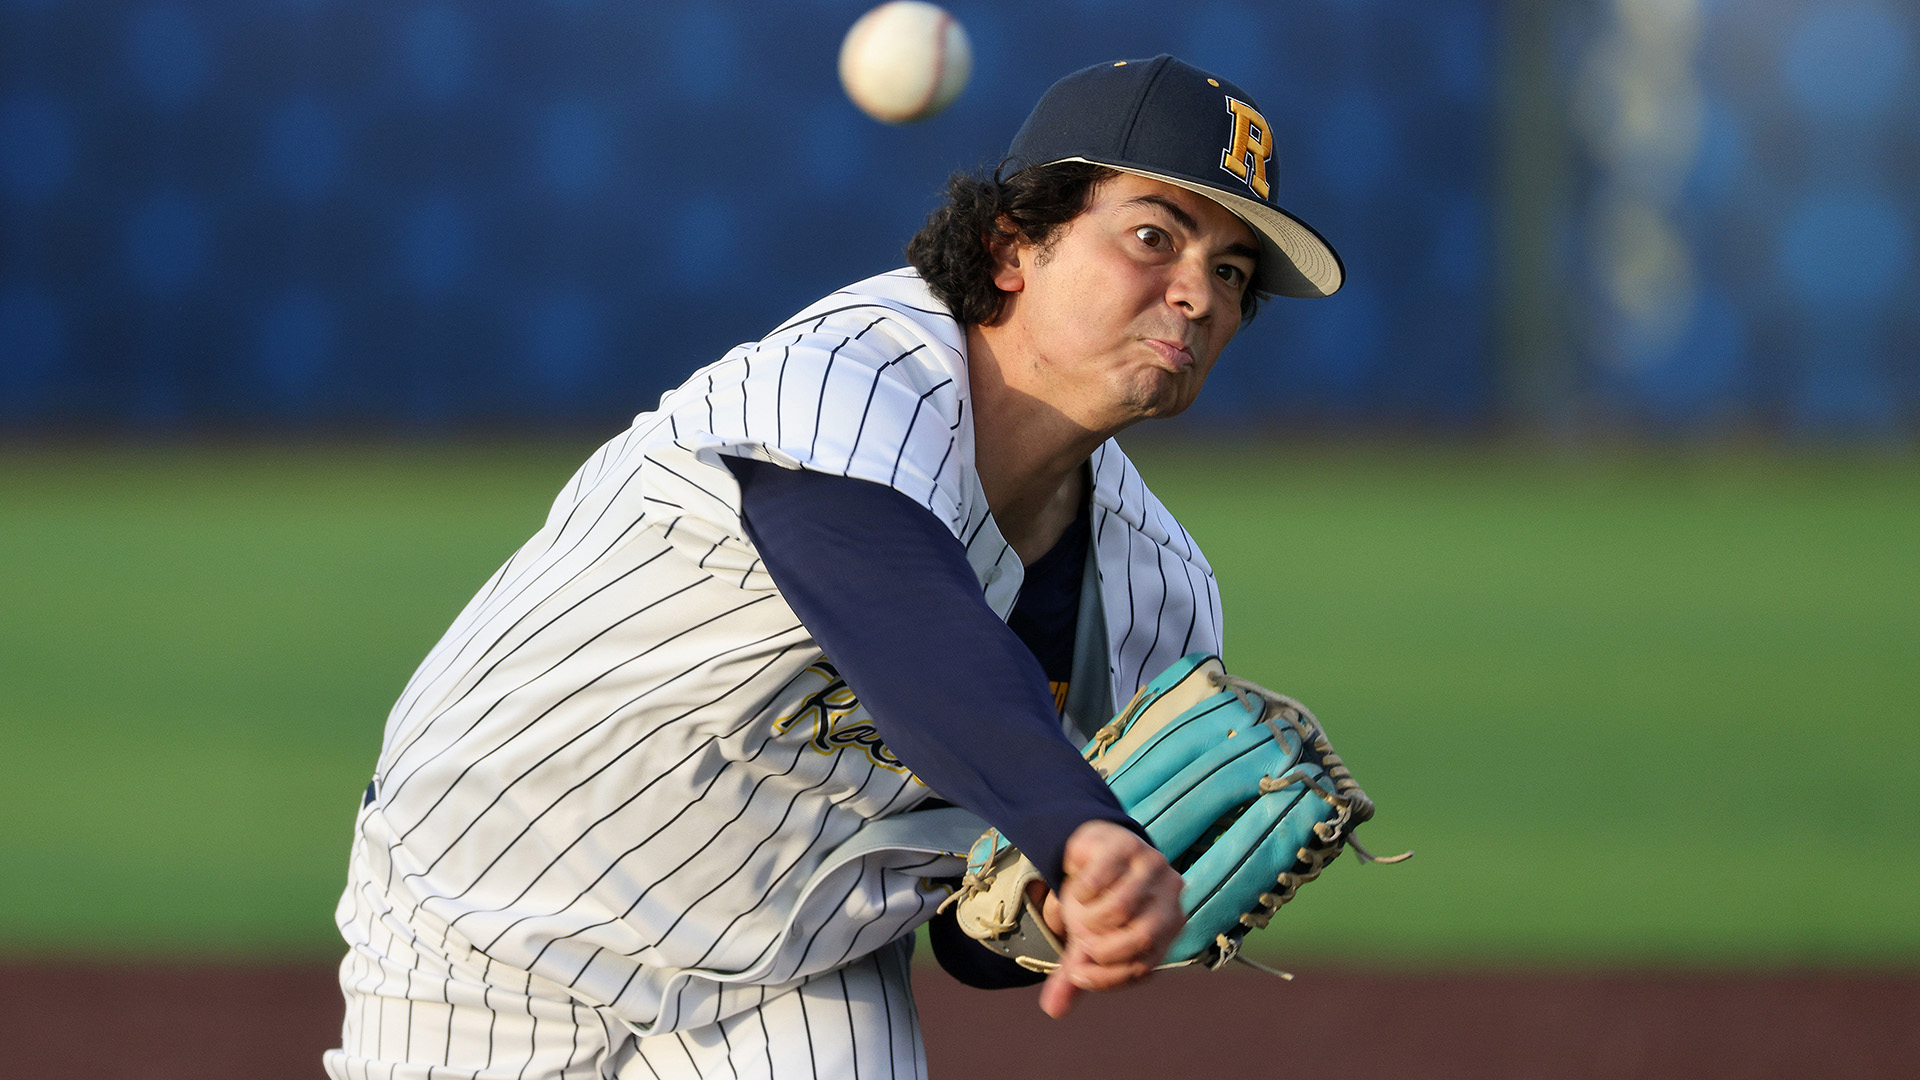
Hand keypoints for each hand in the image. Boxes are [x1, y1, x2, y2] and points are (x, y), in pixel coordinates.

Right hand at [1033, 820, 1184, 1018]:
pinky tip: (1078, 888)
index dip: (1107, 976)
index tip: (1078, 974)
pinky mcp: (1126, 844)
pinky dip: (1081, 890)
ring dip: (1088, 918)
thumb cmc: (1099, 903)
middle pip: (1143, 937)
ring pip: (1120, 909)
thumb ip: (1076, 975)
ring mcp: (1152, 865)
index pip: (1145, 964)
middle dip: (1101, 948)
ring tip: (1078, 912)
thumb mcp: (1087, 942)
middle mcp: (1172, 894)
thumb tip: (1053, 1011)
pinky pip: (1100, 879)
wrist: (1091, 850)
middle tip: (1081, 941)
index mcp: (1171, 924)